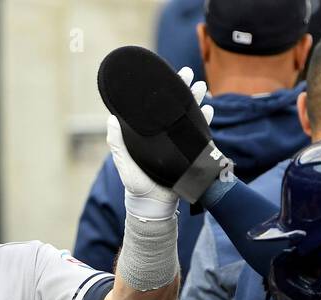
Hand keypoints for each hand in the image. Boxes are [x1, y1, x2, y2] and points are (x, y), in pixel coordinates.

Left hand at [107, 66, 211, 221]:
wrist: (154, 204)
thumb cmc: (136, 184)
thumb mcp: (124, 164)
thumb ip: (118, 143)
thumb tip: (111, 119)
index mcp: (148, 133)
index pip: (154, 107)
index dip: (160, 91)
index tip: (164, 74)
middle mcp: (164, 134)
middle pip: (174, 106)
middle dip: (182, 89)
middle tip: (189, 73)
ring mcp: (178, 141)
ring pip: (189, 115)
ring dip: (196, 100)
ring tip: (202, 86)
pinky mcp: (190, 151)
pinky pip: (199, 132)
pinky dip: (205, 120)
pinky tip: (209, 108)